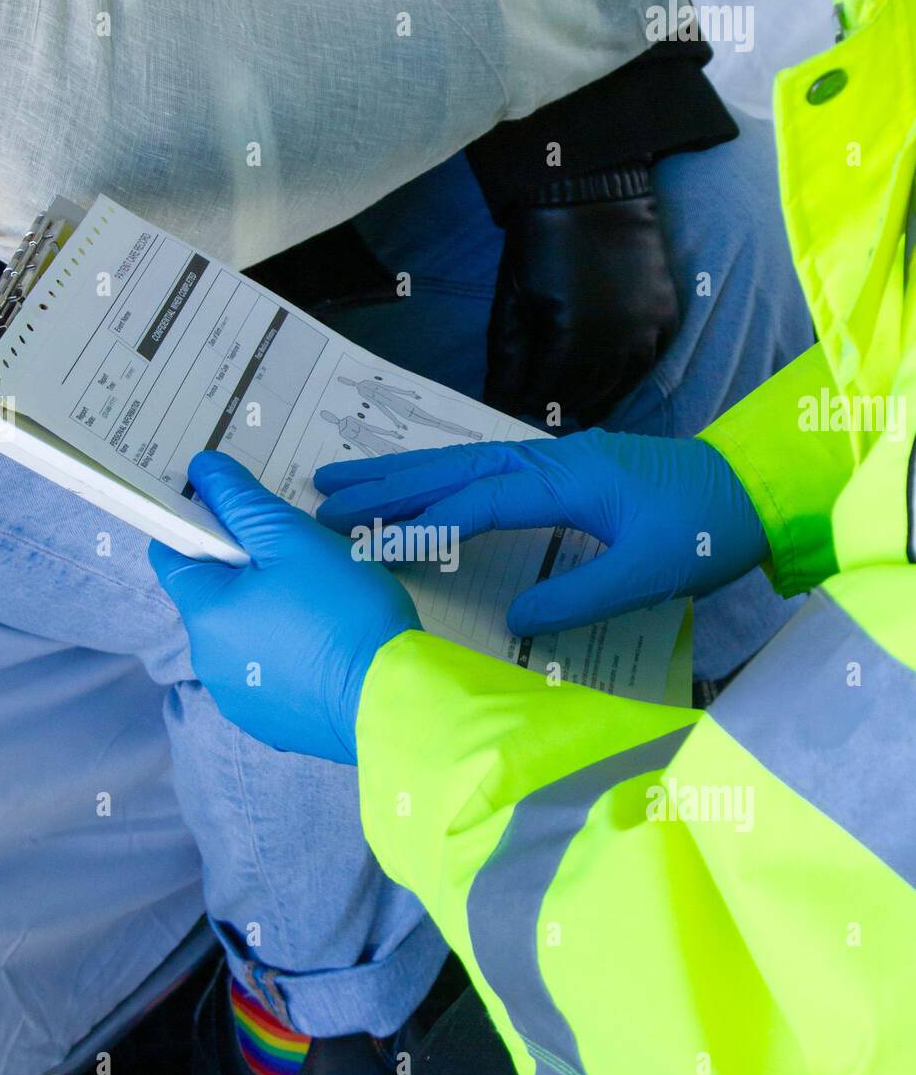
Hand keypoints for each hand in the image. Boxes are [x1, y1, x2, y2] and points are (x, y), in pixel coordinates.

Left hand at [149, 452, 420, 763]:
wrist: (392, 700)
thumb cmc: (345, 612)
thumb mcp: (293, 538)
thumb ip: (241, 501)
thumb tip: (202, 471)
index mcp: (205, 612)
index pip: (171, 555)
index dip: (198, 526)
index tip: (236, 516)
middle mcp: (208, 659)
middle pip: (212, 596)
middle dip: (245, 572)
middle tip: (297, 560)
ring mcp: (237, 697)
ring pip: (241, 635)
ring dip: (267, 614)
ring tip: (319, 606)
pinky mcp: (269, 722)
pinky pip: (266, 673)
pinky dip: (286, 655)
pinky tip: (325, 646)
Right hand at [315, 431, 767, 634]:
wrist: (753, 488)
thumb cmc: (706, 530)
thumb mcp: (649, 572)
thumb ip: (580, 596)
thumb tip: (515, 617)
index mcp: (568, 479)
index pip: (478, 500)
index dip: (420, 522)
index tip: (365, 539)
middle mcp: (553, 458)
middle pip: (455, 467)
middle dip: (386, 483)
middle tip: (322, 496)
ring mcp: (557, 457)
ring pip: (465, 460)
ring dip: (404, 472)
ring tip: (346, 479)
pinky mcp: (564, 467)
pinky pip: (486, 466)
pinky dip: (442, 474)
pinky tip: (419, 483)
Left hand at [487, 182, 678, 425]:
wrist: (592, 190)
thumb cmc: (541, 241)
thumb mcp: (512, 299)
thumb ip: (507, 358)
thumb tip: (501, 404)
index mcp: (568, 340)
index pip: (545, 394)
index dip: (529, 401)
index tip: (520, 400)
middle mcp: (611, 343)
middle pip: (581, 396)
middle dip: (559, 403)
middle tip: (545, 402)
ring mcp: (644, 331)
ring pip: (617, 387)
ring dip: (593, 398)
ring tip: (575, 402)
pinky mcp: (664, 317)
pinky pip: (647, 365)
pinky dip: (626, 378)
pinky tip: (610, 381)